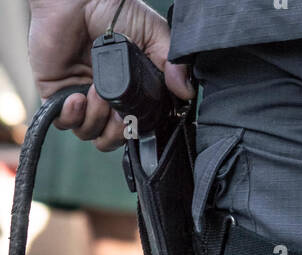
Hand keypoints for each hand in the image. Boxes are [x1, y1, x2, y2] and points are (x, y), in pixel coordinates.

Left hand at [28, 0, 193, 149]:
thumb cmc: (115, 9)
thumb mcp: (154, 35)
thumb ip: (173, 63)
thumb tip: (187, 92)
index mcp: (130, 91)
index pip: (136, 127)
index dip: (138, 129)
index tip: (137, 117)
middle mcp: (107, 98)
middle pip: (113, 139)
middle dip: (117, 130)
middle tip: (116, 108)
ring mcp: (82, 96)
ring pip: (90, 134)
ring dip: (95, 118)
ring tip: (94, 91)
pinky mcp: (58, 92)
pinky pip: (64, 123)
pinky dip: (72, 116)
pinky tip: (78, 96)